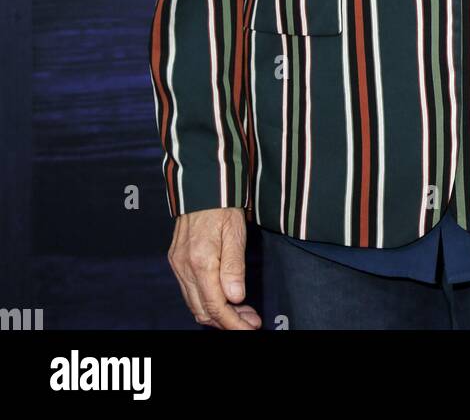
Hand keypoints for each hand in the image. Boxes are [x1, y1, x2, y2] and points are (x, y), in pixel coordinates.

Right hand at [168, 207, 261, 328]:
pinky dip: (205, 301)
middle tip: (250, 321)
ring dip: (217, 314)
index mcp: (200, 262)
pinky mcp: (176, 260)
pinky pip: (189, 291)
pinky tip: (223, 297)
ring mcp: (178, 264)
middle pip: (203, 311)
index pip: (216, 307)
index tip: (251, 328)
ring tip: (241, 312)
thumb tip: (236, 298)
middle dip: (227, 322)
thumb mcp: (235, 232)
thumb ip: (235, 266)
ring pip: (194, 304)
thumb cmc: (222, 205)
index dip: (234, 323)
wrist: (201, 184)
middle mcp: (184, 267)